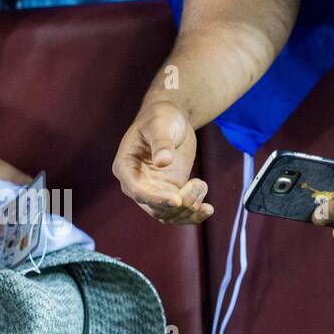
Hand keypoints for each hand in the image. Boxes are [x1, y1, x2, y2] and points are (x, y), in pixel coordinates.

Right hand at [113, 100, 212, 223]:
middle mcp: (136, 183)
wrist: (171, 119)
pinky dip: (193, 215)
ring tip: (202, 185)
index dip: (155, 198)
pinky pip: (179, 213)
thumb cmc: (160, 118)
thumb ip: (161, 143)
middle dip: (177, 204)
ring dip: (188, 209)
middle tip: (198, 184)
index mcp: (125, 166)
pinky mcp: (169, 193)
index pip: (136, 189)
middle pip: (153, 207)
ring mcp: (153, 190)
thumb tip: (163, 161)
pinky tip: (208, 208)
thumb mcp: (160, 126)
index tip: (177, 200)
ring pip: (167, 215)